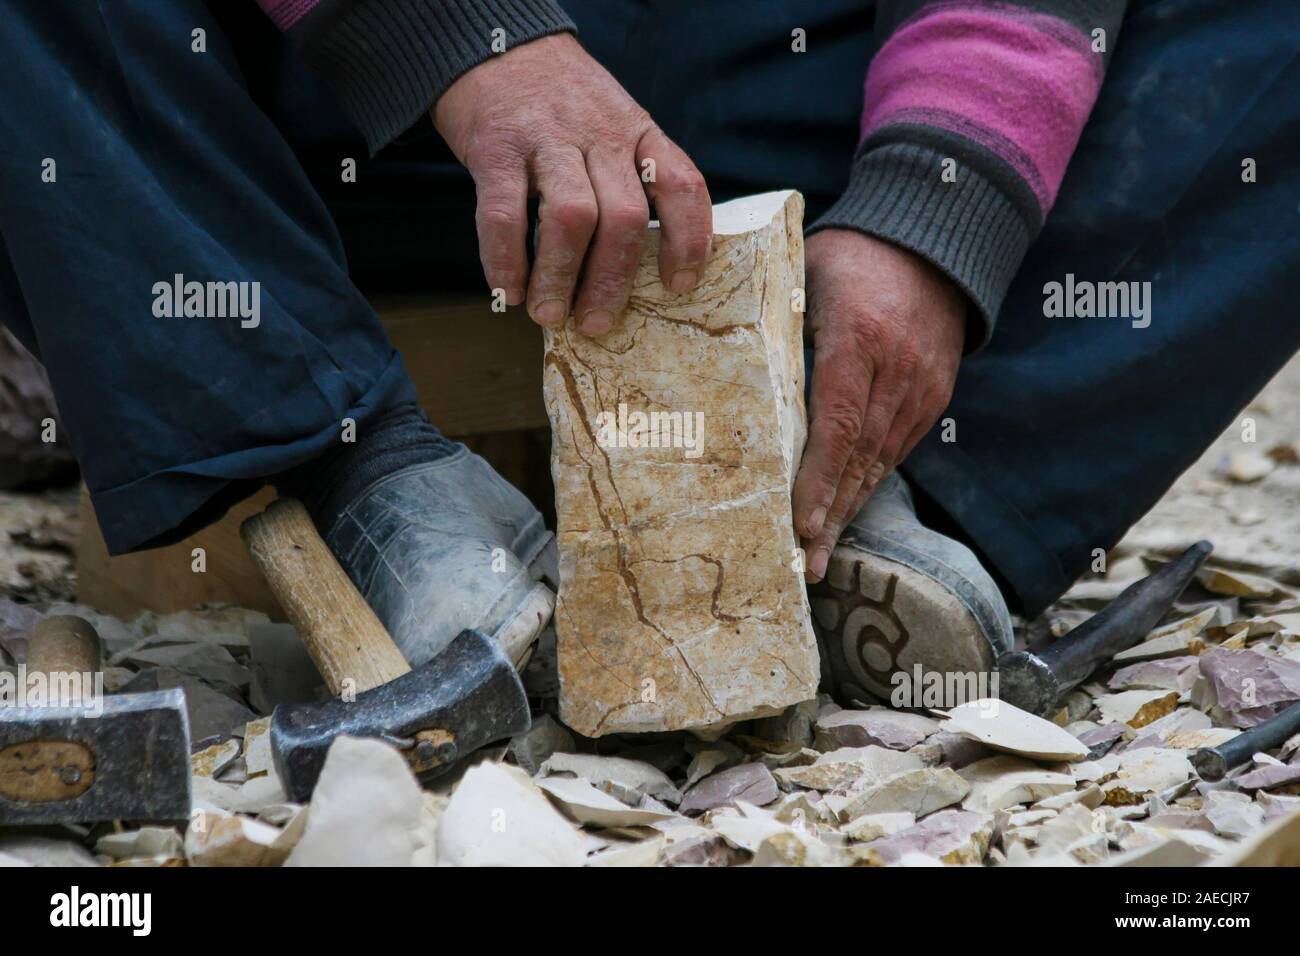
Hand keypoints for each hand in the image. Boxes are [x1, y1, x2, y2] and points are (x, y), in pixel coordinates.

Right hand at [432, 35, 711, 334]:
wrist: (494, 43)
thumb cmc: (559, 100)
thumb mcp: (614, 120)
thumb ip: (630, 173)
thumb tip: (634, 262)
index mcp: (637, 132)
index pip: (682, 184)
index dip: (689, 239)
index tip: (680, 284)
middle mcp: (600, 136)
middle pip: (624, 216)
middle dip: (612, 280)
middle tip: (597, 323)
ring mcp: (547, 140)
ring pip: (572, 217)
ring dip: (561, 275)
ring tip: (549, 313)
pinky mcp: (496, 147)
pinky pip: (505, 212)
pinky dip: (505, 259)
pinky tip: (507, 289)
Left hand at [794, 229, 965, 581]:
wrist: (934, 238)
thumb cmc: (853, 256)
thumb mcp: (806, 278)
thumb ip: (782, 332)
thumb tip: (745, 389)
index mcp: (860, 338)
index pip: (836, 423)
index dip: (818, 479)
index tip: (800, 523)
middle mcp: (898, 370)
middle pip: (860, 456)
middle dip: (831, 515)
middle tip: (805, 564)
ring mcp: (922, 385)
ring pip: (881, 460)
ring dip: (850, 508)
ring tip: (821, 552)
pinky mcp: (935, 393)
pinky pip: (898, 447)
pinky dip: (870, 481)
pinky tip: (846, 509)